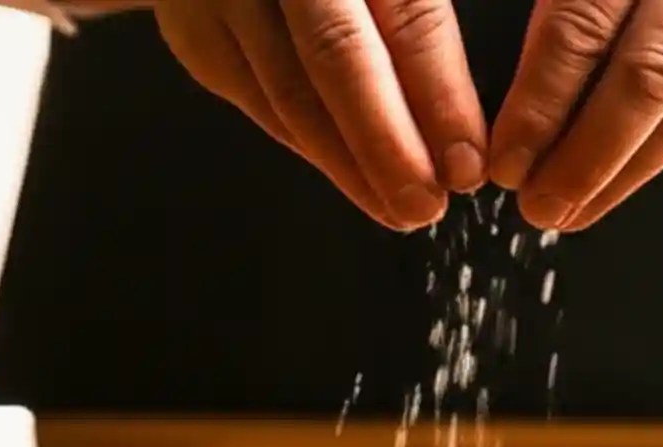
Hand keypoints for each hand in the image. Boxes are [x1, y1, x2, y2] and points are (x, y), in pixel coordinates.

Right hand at [155, 0, 487, 229]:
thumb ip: (417, 16)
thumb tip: (462, 121)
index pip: (410, 18)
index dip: (441, 96)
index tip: (468, 163)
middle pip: (339, 58)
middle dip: (388, 145)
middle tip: (426, 206)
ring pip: (290, 92)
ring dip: (349, 165)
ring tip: (398, 210)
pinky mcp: (194, 31)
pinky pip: (258, 100)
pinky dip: (308, 145)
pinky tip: (351, 178)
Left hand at [489, 0, 662, 230]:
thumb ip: (550, 6)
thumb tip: (474, 89)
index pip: (582, 24)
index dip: (540, 103)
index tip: (504, 160)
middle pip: (649, 77)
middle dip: (587, 157)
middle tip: (537, 204)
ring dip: (626, 173)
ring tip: (571, 210)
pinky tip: (620, 179)